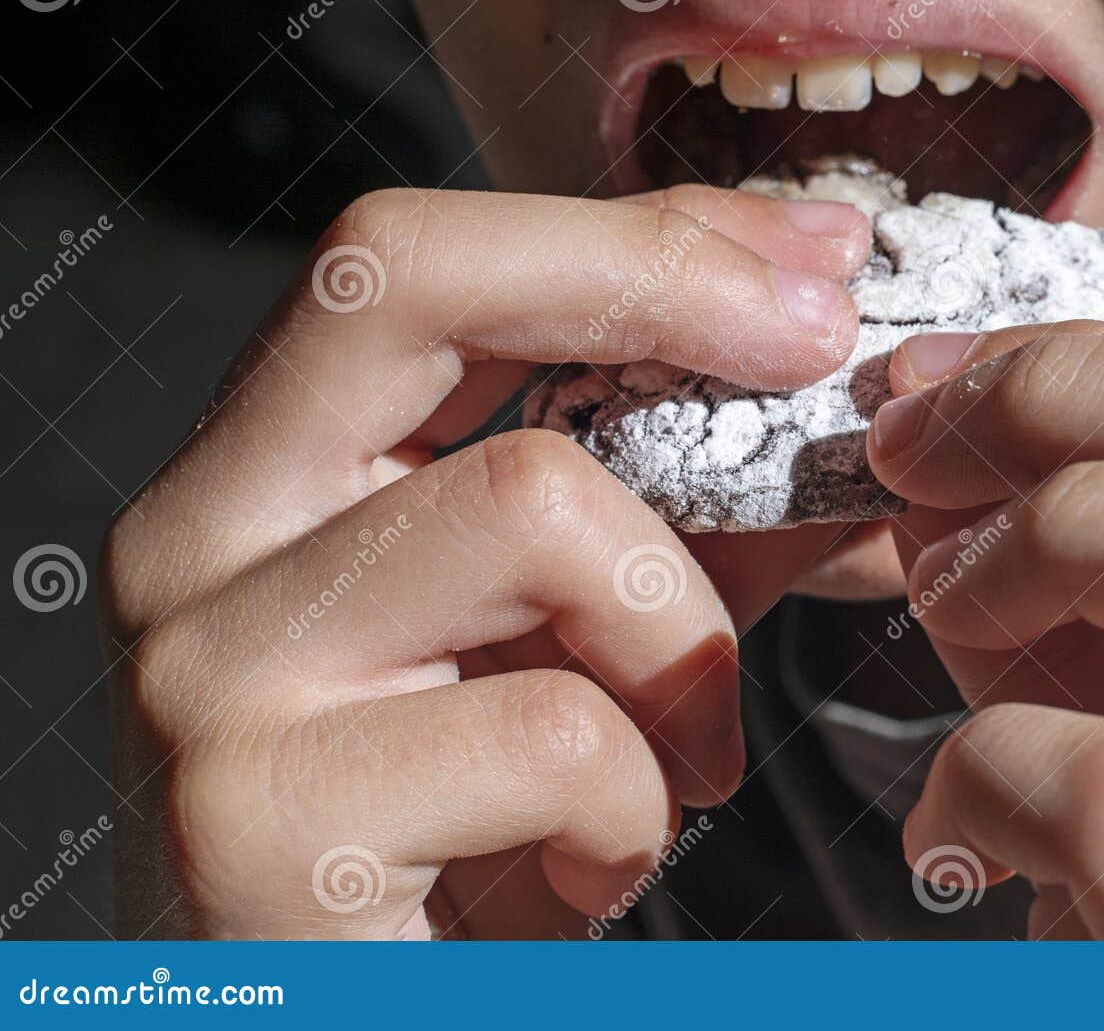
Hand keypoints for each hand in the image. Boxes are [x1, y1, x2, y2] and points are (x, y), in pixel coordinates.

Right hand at [101, 185, 869, 937]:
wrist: (336, 1025)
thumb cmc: (462, 837)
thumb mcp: (580, 634)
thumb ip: (685, 503)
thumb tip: (829, 373)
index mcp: (264, 477)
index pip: (412, 259)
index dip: (628, 230)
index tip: (809, 258)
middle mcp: (196, 544)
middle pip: (406, 281)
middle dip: (657, 285)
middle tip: (815, 347)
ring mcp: (211, 677)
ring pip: (526, 506)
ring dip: (677, 634)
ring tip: (681, 749)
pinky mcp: (259, 825)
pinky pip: (553, 730)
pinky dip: (637, 800)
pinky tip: (594, 865)